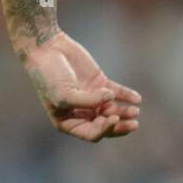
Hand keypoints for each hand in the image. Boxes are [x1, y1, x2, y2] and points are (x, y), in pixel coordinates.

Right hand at [21, 30, 142, 140]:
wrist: (46, 49)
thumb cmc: (48, 75)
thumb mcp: (64, 93)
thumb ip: (88, 100)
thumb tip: (111, 99)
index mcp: (68, 121)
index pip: (91, 133)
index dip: (105, 129)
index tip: (114, 118)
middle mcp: (81, 112)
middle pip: (105, 125)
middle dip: (120, 126)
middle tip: (134, 124)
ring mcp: (91, 98)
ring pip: (113, 110)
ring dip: (126, 112)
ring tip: (135, 110)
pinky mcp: (99, 83)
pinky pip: (118, 93)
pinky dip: (128, 96)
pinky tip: (136, 98)